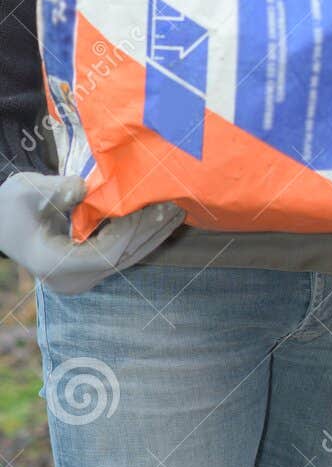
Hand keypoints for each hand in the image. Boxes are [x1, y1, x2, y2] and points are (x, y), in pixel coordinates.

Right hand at [0, 171, 183, 294]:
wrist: (1, 223)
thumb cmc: (11, 205)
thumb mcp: (26, 190)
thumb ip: (55, 189)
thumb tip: (82, 187)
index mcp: (55, 265)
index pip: (106, 255)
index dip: (132, 232)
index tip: (152, 208)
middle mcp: (72, 280)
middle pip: (123, 259)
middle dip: (151, 232)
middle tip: (178, 206)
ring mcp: (81, 279)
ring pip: (127, 259)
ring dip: (153, 235)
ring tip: (179, 211)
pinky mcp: (89, 271)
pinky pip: (122, 255)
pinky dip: (141, 237)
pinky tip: (161, 219)